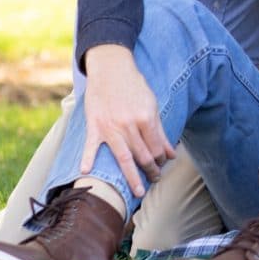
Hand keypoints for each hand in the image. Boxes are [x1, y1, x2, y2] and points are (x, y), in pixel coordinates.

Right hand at [80, 45, 174, 196]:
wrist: (111, 68)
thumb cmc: (134, 86)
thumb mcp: (152, 104)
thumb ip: (161, 130)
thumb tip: (171, 153)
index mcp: (146, 118)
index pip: (157, 148)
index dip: (161, 160)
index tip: (162, 167)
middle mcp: (130, 125)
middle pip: (143, 156)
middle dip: (151, 171)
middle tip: (154, 180)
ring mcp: (110, 127)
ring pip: (124, 157)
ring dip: (132, 177)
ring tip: (138, 191)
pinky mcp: (94, 125)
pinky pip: (91, 145)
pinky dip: (88, 158)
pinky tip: (87, 172)